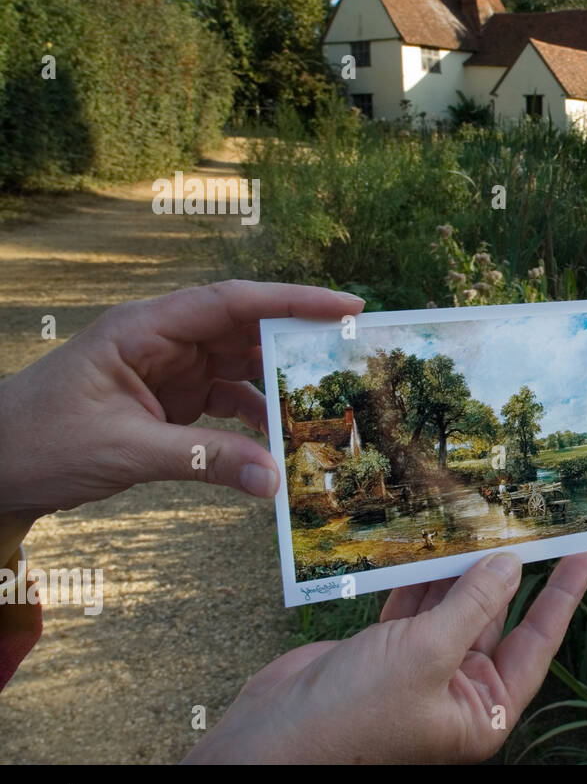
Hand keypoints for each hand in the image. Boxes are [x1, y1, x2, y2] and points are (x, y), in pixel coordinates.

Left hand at [0, 280, 363, 531]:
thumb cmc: (35, 442)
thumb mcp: (124, 451)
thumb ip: (204, 462)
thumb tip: (275, 482)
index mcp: (145, 328)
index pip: (232, 302)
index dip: (294, 301)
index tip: (347, 307)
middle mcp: (162, 341)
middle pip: (245, 331)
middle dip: (299, 342)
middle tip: (354, 356)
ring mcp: (167, 371)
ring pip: (241, 368)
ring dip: (280, 388)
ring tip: (327, 406)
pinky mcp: (168, 402)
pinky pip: (226, 403)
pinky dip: (255, 422)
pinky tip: (279, 444)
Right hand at [184, 550, 586, 763]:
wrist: (271, 740)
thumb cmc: (353, 719)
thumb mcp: (427, 654)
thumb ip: (472, 605)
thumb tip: (511, 564)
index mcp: (482, 711)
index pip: (537, 642)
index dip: (563, 595)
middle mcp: (457, 691)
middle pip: (497, 618)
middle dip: (510, 573)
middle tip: (535, 523)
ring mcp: (420, 670)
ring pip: (453, 606)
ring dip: (463, 566)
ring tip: (487, 518)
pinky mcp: (384, 652)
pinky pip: (413, 604)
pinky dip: (420, 574)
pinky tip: (434, 540)